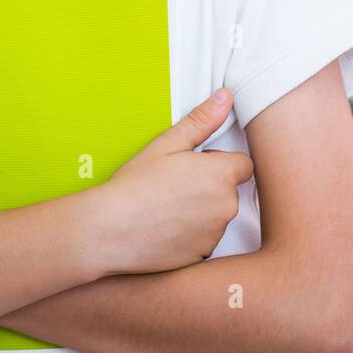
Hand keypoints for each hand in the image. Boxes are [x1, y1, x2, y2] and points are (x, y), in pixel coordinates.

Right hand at [94, 89, 254, 276]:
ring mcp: (215, 233)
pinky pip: (204, 240)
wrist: (108, 231)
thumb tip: (225, 98)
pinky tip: (165, 228)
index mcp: (222, 175)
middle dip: (210, 186)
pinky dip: (191, 235)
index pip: (243, 164)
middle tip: (174, 185)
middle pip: (229, 191)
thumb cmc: (135, 185)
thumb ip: (202, 121)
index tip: (197, 164)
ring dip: (201, 211)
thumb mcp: (167, 144)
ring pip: (217, 216)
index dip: (221, 162)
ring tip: (166, 207)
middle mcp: (226, 206)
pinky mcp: (202, 255)